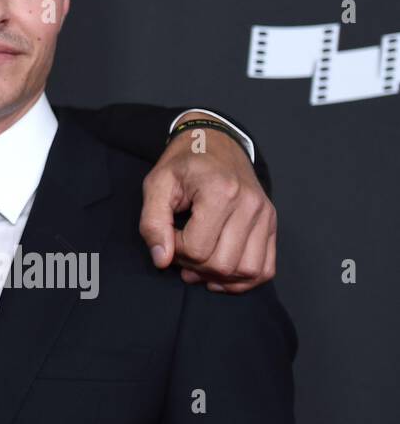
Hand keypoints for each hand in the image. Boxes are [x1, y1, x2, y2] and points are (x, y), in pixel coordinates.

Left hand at [139, 112, 276, 292]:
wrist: (214, 143)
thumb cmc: (183, 164)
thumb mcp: (156, 185)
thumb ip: (152, 222)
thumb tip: (162, 260)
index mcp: (220, 191)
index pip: (197, 249)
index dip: (176, 250)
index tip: (169, 234)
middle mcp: (249, 204)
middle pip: (223, 264)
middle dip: (194, 266)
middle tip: (180, 250)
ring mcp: (265, 214)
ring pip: (247, 271)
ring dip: (219, 277)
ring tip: (199, 264)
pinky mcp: (271, 223)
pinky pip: (265, 268)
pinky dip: (243, 280)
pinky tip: (221, 275)